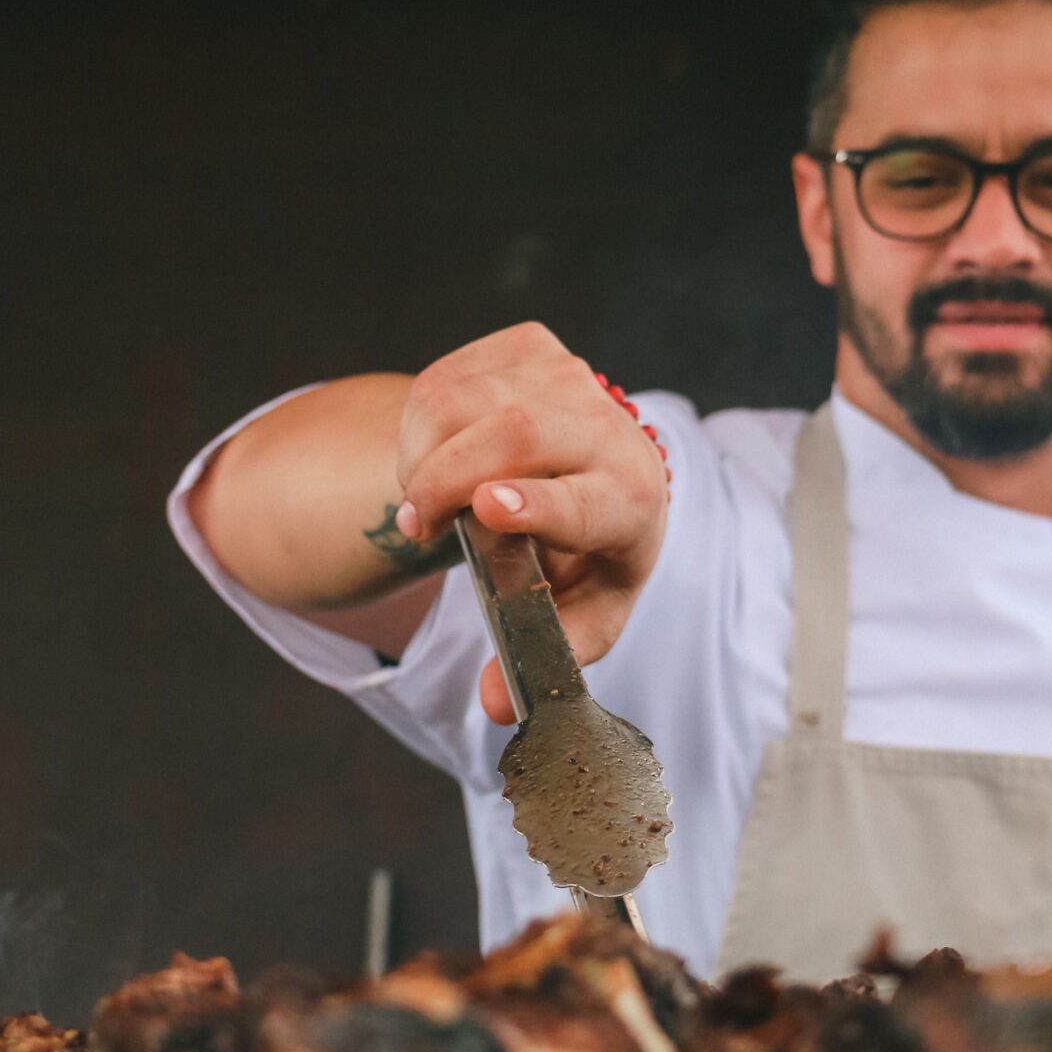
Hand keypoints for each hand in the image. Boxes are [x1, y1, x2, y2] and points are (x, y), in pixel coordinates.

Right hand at [392, 323, 669, 725]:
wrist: (599, 472)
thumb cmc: (587, 559)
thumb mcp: (582, 614)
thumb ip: (544, 658)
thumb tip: (497, 704)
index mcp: (633, 502)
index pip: (583, 500)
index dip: (536, 503)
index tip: (489, 507)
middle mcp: (610, 430)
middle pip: (514, 436)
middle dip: (445, 480)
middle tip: (418, 524)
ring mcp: (570, 378)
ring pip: (466, 404)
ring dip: (424, 458)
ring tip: (430, 502)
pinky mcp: (531, 347)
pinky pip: (449, 379)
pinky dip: (422, 428)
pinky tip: (440, 458)